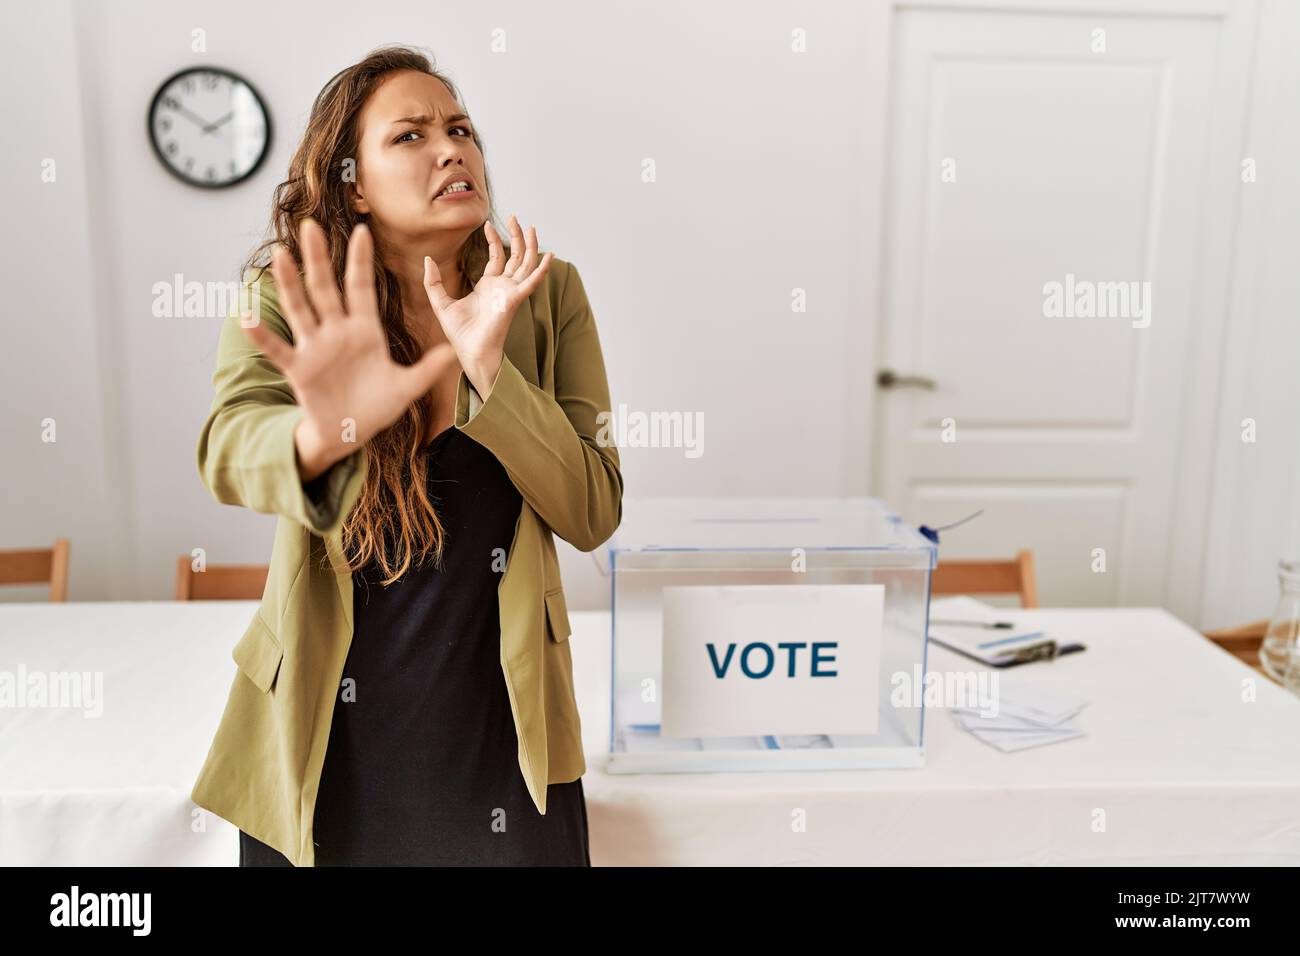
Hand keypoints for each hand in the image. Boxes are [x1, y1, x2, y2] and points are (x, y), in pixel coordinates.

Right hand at [241, 218, 458, 480]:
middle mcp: (337, 332)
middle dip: (319, 258)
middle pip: (326, 288)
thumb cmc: (376, 407)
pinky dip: (263, 335)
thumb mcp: (406, 388)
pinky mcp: (299, 369)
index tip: (363, 230)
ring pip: (300, 308)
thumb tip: (455, 353)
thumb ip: (428, 370)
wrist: (350, 433)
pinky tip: (247, 317)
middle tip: (310, 226)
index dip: (361, 261)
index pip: (362, 288)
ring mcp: (315, 348)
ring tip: (280, 255)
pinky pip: (278, 349)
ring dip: (290, 283)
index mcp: (365, 331)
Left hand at [422, 214, 552, 399]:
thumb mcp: (440, 302)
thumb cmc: (459, 332)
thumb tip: (427, 259)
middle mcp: (503, 287)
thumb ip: (433, 281)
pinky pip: (531, 282)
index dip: (494, 239)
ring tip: (531, 227)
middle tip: (514, 217)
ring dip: (530, 246)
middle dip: (517, 236)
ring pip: (526, 264)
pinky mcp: (514, 300)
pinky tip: (550, 257)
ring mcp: (510, 292)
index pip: (497, 257)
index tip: (487, 224)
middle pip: (516, 256)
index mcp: (488, 285)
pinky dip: (541, 270)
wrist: (469, 351)